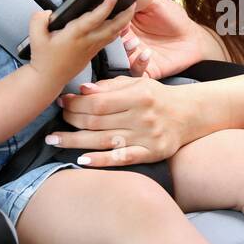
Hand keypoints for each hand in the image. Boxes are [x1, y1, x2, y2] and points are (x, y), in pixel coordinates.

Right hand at [25, 0, 134, 90]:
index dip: (104, 8)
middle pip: (112, 28)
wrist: (48, 79)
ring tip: (130, 8)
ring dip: (124, 21)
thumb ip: (39, 19)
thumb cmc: (43, 59)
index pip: (93, 20)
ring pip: (114, 33)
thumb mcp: (35, 36)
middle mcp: (86, 42)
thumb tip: (49, 12)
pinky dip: (118, 29)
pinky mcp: (94, 52)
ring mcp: (92, 48)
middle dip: (125, 14)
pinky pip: (109, 39)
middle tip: (134, 1)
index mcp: (74, 36)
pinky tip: (121, 22)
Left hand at [51, 74, 190, 165]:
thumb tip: (81, 91)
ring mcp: (147, 137)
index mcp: (138, 95)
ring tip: (54, 140)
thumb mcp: (137, 83)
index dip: (75, 104)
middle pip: (97, 122)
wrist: (189, 114)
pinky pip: (122, 158)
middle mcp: (142, 116)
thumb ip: (109, 87)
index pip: (98, 102)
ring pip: (103, 141)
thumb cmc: (158, 97)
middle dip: (71, 120)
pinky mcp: (152, 153)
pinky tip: (81, 160)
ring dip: (75, 141)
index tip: (62, 102)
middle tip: (56, 119)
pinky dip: (101, 160)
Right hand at [116, 0, 213, 78]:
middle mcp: (127, 39)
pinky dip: (138, 64)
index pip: (110, 21)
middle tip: (122, 31)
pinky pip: (135, 71)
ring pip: (119, 58)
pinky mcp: (146, 68)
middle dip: (113, 37)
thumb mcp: (156, 3)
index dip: (110, 19)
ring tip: (134, 42)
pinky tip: (147, 54)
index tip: (115, 15)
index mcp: (127, 23)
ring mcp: (135, 55)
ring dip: (125, 50)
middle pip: (111, 41)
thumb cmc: (174, 18)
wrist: (192, 37)